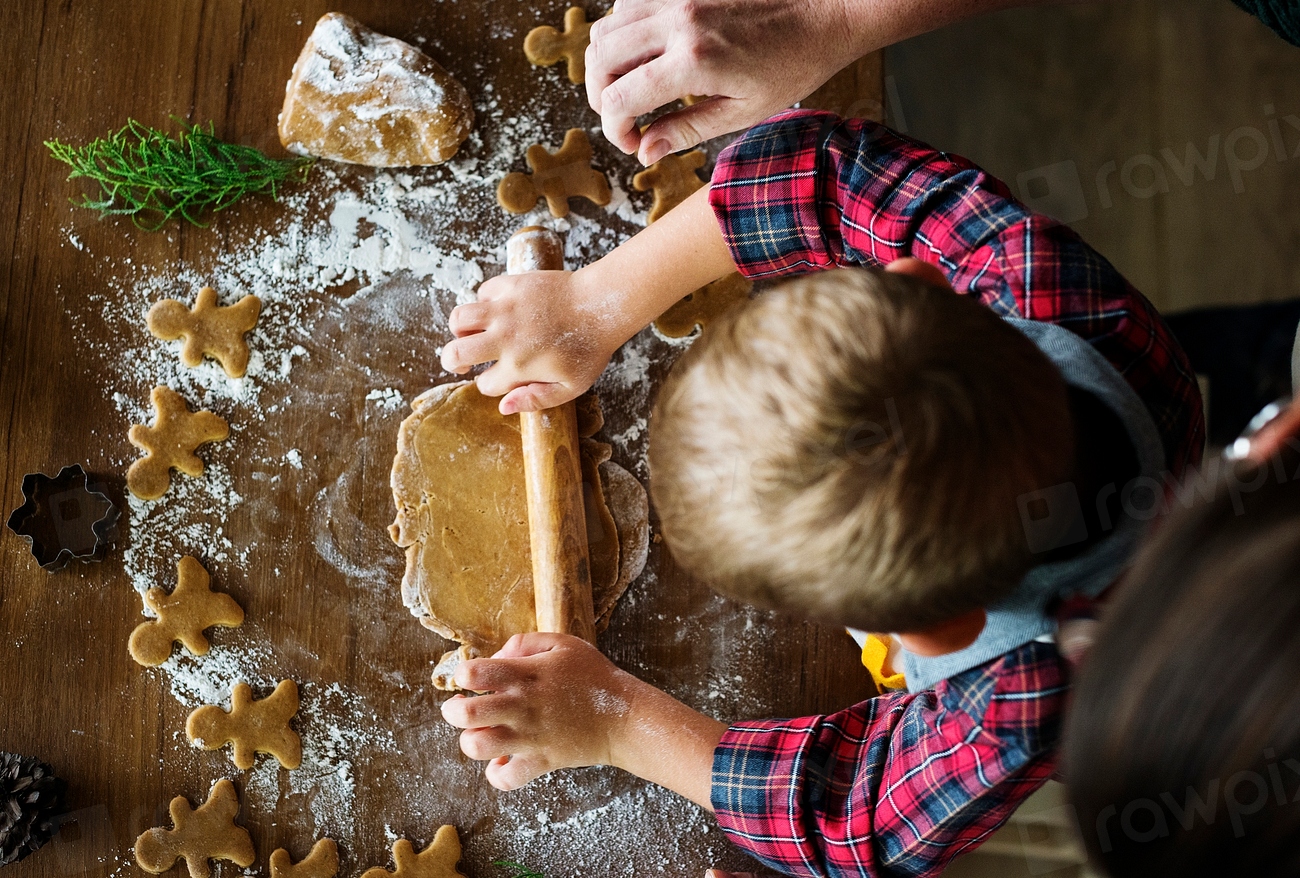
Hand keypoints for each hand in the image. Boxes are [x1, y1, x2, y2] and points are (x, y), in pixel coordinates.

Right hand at [440, 268, 621, 413]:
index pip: (486, 385)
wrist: (602, 304)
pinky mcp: (510, 285)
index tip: (502, 380)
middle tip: (462, 362)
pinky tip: (497, 309)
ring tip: (471, 334)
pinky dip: (484, 302)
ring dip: (460, 330)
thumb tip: (503, 407)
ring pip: (458, 319)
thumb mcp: (571, 386)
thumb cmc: (590, 348)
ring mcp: (504, 310)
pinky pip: (482, 292)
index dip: (492, 386)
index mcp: (518, 367)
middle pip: (456, 353)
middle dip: (453, 362)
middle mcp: (504, 338)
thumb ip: (537, 400)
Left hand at [441, 632, 727, 804]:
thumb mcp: (563, 643)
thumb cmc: (594, 676)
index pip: (474, 673)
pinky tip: (502, 760)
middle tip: (462, 708)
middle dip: (453, 711)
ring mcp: (530, 737)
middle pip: (466, 714)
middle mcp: (522, 706)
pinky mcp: (542, 761)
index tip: (470, 677)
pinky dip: (497, 773)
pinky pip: (506, 779)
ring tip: (481, 733)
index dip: (462, 674)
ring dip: (470, 741)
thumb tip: (495, 656)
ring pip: (478, 747)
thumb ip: (524, 643)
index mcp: (526, 674)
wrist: (624, 716)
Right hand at [586, 0, 863, 163]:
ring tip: (631, 86)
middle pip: (601, 60)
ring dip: (608, 64)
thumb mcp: (742, 112)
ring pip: (607, 28)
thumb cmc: (792, 66)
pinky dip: (624, 31)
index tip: (632, 141)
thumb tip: (645, 151)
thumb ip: (686, 130)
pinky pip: (628, 4)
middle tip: (624, 117)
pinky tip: (646, 53)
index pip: (619, 99)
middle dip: (602, 97)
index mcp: (693, 61)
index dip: (614, 129)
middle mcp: (677, 22)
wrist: (825, 12)